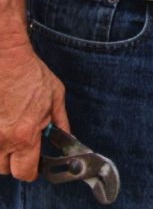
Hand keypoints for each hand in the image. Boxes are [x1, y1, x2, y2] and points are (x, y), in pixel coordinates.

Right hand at [0, 40, 67, 180]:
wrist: (6, 57)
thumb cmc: (30, 73)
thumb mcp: (55, 95)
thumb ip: (60, 121)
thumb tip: (67, 136)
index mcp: (25, 135)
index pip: (26, 172)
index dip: (32, 170)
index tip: (34, 164)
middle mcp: (3, 139)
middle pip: (5, 170)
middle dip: (14, 160)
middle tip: (21, 143)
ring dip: (1, 152)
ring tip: (10, 131)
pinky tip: (1, 122)